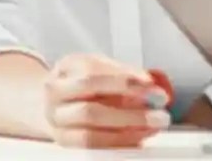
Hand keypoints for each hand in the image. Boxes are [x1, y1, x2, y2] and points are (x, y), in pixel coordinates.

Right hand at [44, 54, 171, 147]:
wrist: (51, 96)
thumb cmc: (82, 78)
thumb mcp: (101, 64)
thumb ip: (124, 72)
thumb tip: (150, 84)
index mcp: (66, 68)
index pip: (93, 75)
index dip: (124, 81)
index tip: (151, 86)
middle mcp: (54, 96)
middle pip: (90, 110)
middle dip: (130, 114)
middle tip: (159, 113)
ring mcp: (56, 121)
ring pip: (89, 135)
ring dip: (126, 133)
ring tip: (153, 127)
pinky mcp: (64, 141)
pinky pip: (91, 148)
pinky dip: (118, 143)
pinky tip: (138, 137)